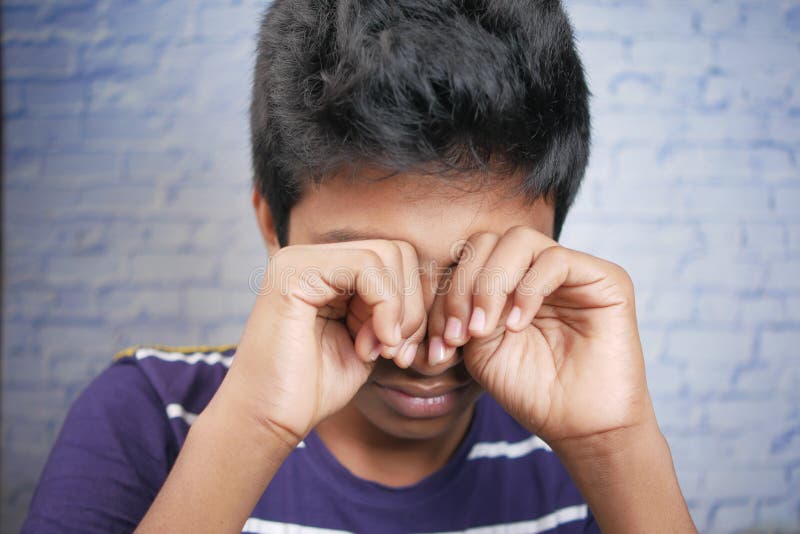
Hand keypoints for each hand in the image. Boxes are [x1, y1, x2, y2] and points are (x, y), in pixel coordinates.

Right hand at [221, 240, 427, 444]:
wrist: (268, 419)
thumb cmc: (315, 386)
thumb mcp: (369, 339)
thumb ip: (392, 307)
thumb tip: (431, 281)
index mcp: (327, 270)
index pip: (396, 259)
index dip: (412, 303)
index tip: (399, 350)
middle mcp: (310, 256)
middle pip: (396, 251)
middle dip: (411, 306)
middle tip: (393, 352)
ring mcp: (299, 259)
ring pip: (386, 255)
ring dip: (399, 311)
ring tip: (379, 351)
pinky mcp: (293, 271)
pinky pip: (366, 266)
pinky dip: (385, 307)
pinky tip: (370, 346)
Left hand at [429, 226, 654, 446]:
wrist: (578, 425)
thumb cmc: (529, 388)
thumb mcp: (479, 346)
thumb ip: (463, 306)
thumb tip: (443, 277)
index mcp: (509, 280)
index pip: (469, 257)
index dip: (448, 292)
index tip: (443, 341)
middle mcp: (538, 268)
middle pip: (488, 241)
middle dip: (464, 286)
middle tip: (463, 333)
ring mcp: (572, 270)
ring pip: (519, 241)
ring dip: (491, 284)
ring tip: (485, 329)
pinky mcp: (604, 278)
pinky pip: (555, 259)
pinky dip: (528, 290)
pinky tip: (518, 325)